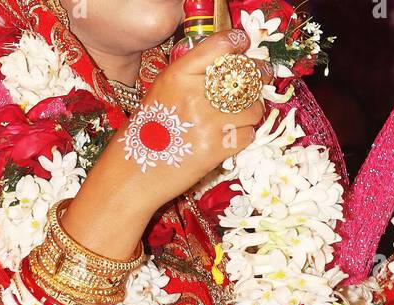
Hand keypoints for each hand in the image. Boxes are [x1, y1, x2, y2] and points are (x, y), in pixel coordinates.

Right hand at [67, 29, 265, 255]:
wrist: (136, 171)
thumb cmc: (149, 131)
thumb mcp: (163, 90)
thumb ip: (192, 74)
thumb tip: (232, 65)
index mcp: (178, 74)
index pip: (220, 46)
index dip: (239, 44)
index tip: (245, 47)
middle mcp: (194, 94)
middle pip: (244, 76)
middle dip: (256, 79)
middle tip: (257, 83)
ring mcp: (207, 122)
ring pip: (252, 108)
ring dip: (251, 112)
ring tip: (237, 118)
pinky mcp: (216, 148)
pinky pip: (248, 134)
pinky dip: (244, 136)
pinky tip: (229, 138)